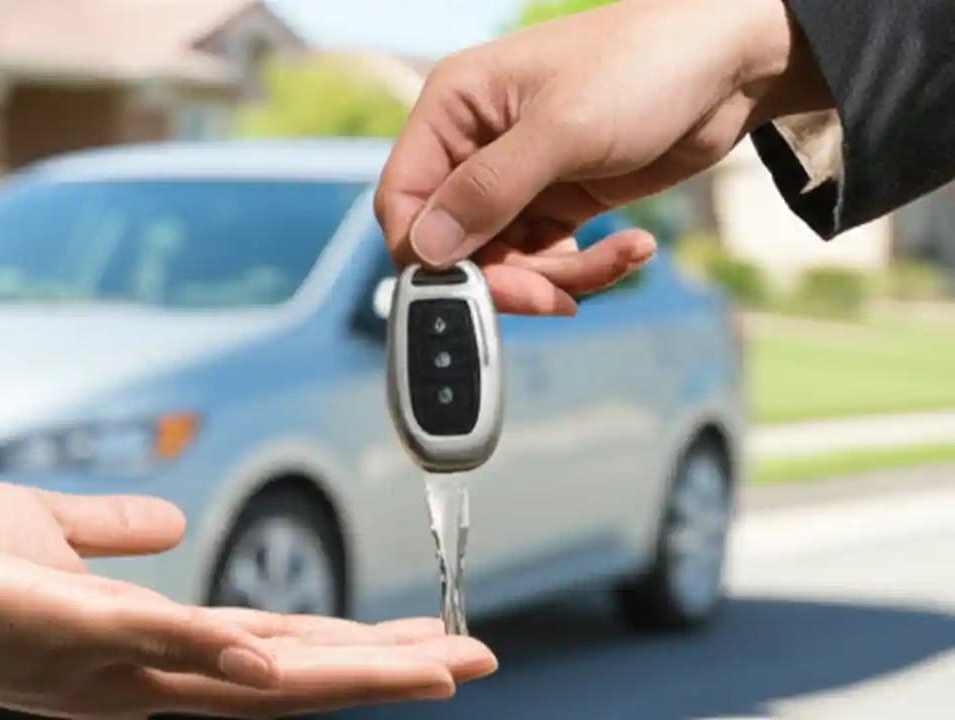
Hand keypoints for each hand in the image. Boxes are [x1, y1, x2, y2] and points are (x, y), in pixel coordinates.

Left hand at [0, 482, 495, 717]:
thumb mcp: (53, 536)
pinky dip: (223, 660)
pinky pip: (158, 652)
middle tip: (472, 660)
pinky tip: (277, 662)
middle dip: (382, 672)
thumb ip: (115, 533)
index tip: (423, 642)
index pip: (273, 652)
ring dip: (340, 674)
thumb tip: (170, 523)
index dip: (352, 652)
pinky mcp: (70, 637)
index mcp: (148, 645)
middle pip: (287, 680)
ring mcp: (112, 665)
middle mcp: (144, 672)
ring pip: (248, 679)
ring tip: (428, 665)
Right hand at [376, 0, 832, 313]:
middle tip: (553, 297)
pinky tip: (632, 247)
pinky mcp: (559, 200)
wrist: (734, 62)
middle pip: (453, 242)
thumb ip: (488, 191)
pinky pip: (547, 257)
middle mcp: (475, 144)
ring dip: (554, 277)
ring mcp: (517, 176)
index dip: (428, 253)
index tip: (473, 287)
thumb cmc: (645, 65)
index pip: (405, 198)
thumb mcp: (562, 129)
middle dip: (504, 276)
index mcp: (454, 108)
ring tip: (617, 259)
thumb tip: (427, 249)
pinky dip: (583, 267)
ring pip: (502, 259)